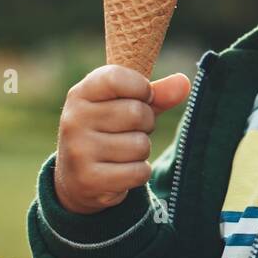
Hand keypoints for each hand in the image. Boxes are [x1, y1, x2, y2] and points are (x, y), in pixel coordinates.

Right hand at [53, 65, 190, 214]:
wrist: (77, 178)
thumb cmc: (109, 131)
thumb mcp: (128, 106)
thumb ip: (157, 93)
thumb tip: (183, 82)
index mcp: (81, 94)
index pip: (117, 78)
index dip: (141, 89)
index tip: (141, 98)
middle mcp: (73, 119)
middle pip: (137, 113)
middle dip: (146, 124)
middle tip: (129, 131)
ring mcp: (79, 150)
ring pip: (140, 145)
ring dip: (141, 151)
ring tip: (122, 153)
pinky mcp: (89, 179)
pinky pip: (139, 172)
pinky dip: (139, 173)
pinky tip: (121, 171)